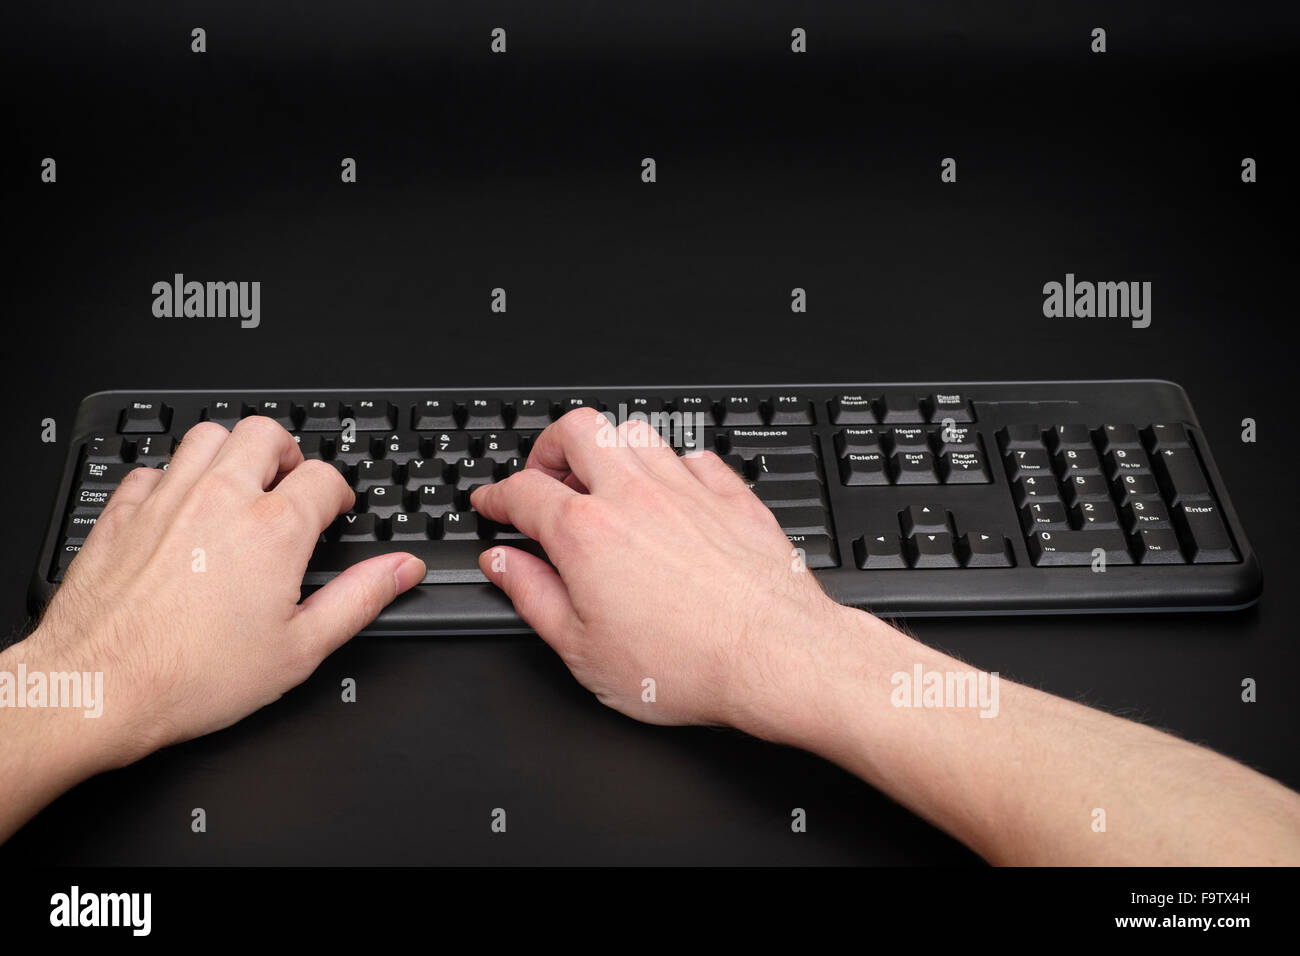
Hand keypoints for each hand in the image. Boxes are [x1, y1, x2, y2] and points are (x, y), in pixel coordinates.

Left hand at [27, 416, 425, 768]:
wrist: (97, 689)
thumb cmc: (193, 677)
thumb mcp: (301, 649)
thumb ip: (360, 598)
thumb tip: (401, 570)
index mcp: (273, 530)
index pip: (323, 476)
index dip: (338, 492)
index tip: (334, 511)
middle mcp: (220, 500)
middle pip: (264, 434)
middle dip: (287, 453)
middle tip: (291, 484)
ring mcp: (167, 500)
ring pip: (207, 436)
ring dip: (232, 452)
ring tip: (241, 484)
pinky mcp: (122, 513)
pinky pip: (154, 468)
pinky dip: (174, 478)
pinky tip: (181, 508)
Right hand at [470, 407, 858, 728]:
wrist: (775, 659)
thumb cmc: (687, 664)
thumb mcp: (582, 650)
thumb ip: (533, 596)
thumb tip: (503, 564)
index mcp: (587, 532)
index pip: (523, 490)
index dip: (497, 495)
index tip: (493, 505)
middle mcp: (635, 496)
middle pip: (577, 430)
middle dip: (548, 447)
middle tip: (543, 478)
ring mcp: (687, 490)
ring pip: (634, 431)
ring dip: (608, 448)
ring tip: (601, 480)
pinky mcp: (732, 497)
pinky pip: (692, 455)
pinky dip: (669, 464)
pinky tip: (668, 490)